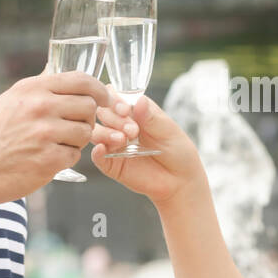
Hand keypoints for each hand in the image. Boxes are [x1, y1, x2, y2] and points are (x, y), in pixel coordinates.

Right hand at [0, 66, 112, 205]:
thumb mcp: (10, 101)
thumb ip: (37, 88)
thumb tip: (56, 69)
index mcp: (32, 89)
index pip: (81, 80)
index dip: (99, 89)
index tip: (105, 98)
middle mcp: (40, 107)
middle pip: (89, 106)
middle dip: (86, 118)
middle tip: (71, 127)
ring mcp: (45, 133)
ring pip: (86, 132)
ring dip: (76, 140)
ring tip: (54, 144)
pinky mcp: (49, 159)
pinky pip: (75, 155)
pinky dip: (65, 158)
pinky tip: (46, 158)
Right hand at [89, 95, 203, 206]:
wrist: (181, 181)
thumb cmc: (178, 151)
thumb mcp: (169, 131)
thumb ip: (152, 117)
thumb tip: (139, 99)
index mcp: (135, 112)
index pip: (115, 96)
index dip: (115, 99)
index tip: (125, 109)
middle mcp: (122, 125)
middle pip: (103, 112)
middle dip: (114, 118)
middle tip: (133, 130)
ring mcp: (115, 144)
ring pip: (96, 132)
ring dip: (106, 133)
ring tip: (122, 140)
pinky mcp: (112, 164)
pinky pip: (97, 156)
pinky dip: (97, 152)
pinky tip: (103, 150)